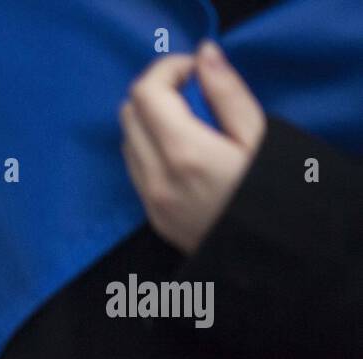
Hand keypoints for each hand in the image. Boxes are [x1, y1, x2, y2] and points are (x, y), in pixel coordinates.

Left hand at [119, 41, 264, 254]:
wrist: (266, 257)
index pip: (145, 93)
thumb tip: (203, 56)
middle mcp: (156, 178)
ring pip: (127, 141)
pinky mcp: (151, 216)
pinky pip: (135, 168)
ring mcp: (149, 200)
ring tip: (193, 124)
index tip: (194, 70)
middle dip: (156, 93)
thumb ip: (226, 94)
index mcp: (184, 154)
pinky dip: (149, 148)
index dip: (166, 70)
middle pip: (129, 113)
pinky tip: (184, 152)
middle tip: (195, 93)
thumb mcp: (259, 138)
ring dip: (150, 121)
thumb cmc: (274, 194)